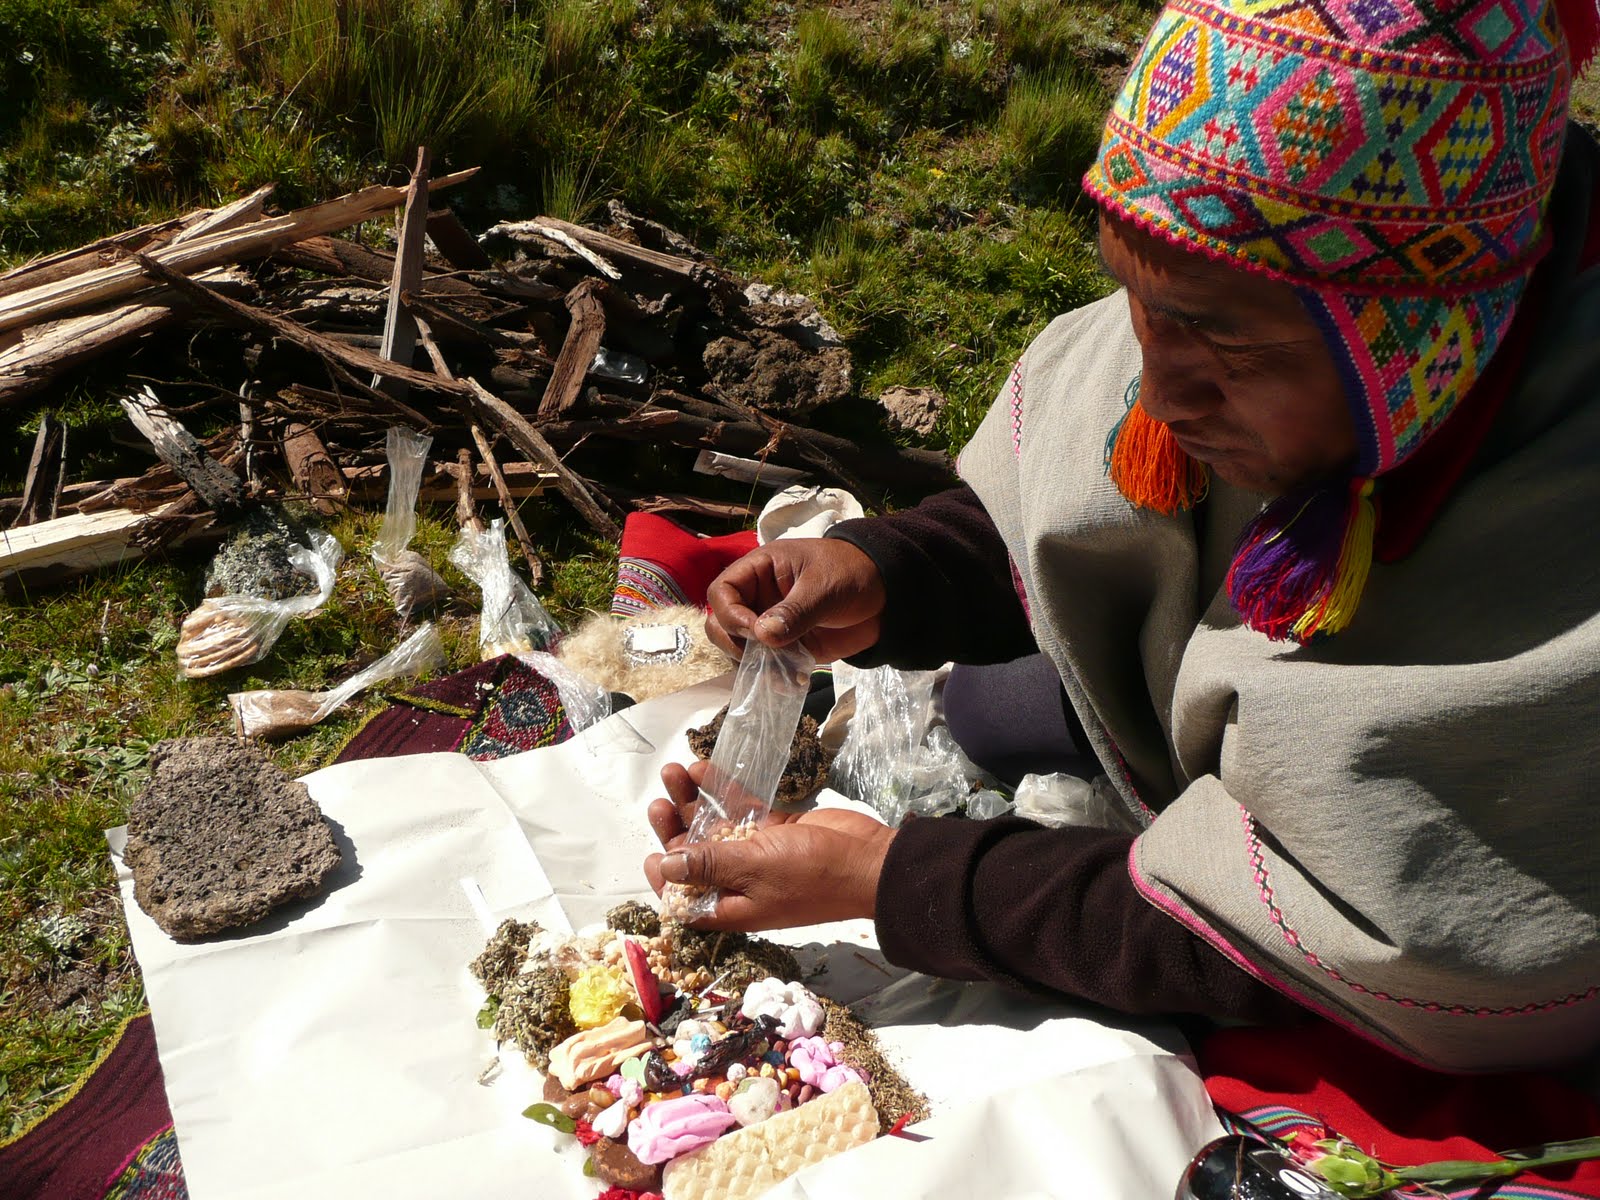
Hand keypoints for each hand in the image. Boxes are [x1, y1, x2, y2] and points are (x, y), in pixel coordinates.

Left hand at [643, 760, 895, 931]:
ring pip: (717, 828)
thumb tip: (666, 868)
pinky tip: (704, 769)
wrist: (868, 862)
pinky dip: (725, 792)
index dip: (665, 882)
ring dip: (694, 802)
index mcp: (731, 906)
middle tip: (658, 801)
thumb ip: (709, 865)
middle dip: (674, 829)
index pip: (686, 900)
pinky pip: (744, 810)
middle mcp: (741, 882)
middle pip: (697, 857)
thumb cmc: (810, 876)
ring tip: (674, 773)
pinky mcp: (778, 831)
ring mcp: (760, 855)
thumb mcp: (752, 869)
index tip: (650, 855)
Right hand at [705, 538, 886, 661]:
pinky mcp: (787, 648)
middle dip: (736, 644)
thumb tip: (762, 635)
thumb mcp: (824, 587)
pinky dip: (774, 678)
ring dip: (755, 665)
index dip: (730, 614)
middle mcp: (758, 598)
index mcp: (760, 570)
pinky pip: (767, 667)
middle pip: (721, 625)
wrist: (886, 597)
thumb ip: (794, 611)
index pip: (722, 592)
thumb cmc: (852, 574)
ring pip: (741, 650)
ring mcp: (771, 625)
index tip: (755, 631)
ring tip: (784, 671)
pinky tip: (793, 682)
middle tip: (764, 654)